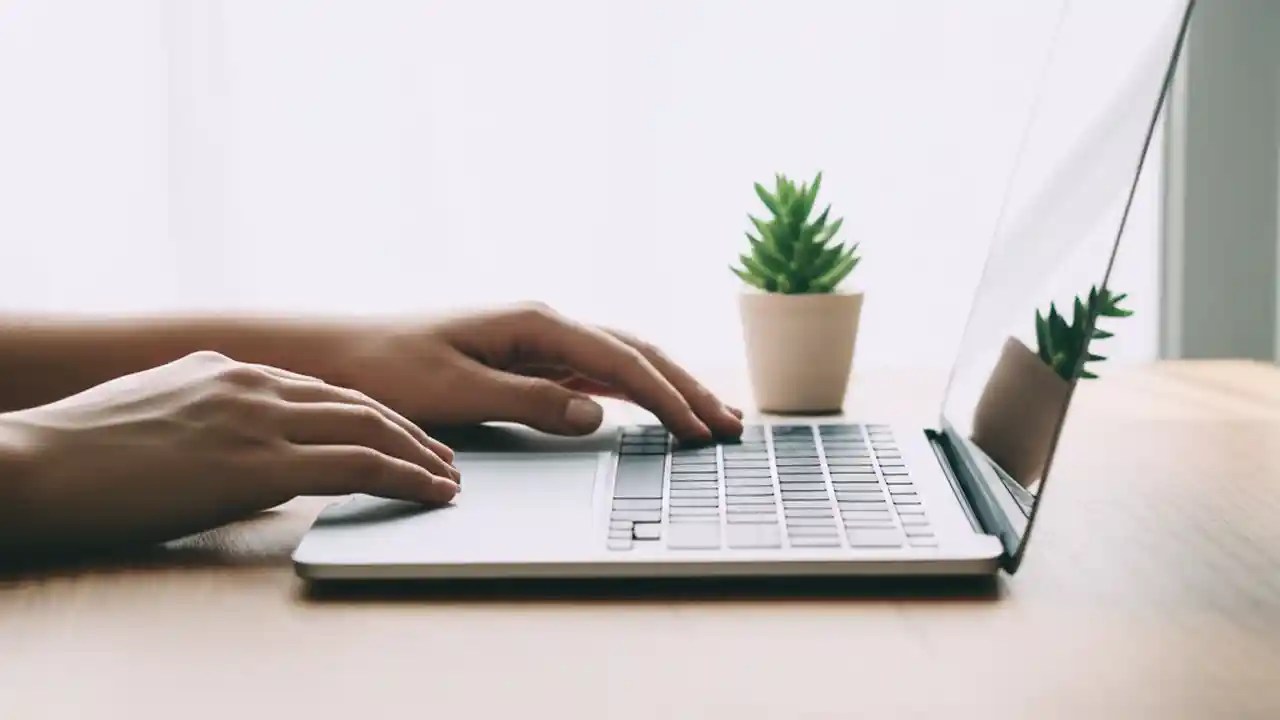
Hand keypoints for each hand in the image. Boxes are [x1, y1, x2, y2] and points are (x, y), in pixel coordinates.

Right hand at [0, 351, 458, 552]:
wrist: (32, 465)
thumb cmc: (75, 452)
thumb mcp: (150, 412)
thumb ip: (202, 415)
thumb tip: (230, 446)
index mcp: (224, 368)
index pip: (319, 387)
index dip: (366, 411)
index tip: (393, 429)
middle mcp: (250, 382)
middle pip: (356, 400)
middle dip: (407, 428)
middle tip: (442, 453)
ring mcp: (257, 418)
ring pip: (369, 426)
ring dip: (419, 453)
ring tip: (450, 477)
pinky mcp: (259, 461)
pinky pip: (358, 463)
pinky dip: (406, 476)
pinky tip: (432, 491)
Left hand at [327, 304, 744, 440]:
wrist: (339, 354)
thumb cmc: (387, 369)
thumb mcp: (455, 390)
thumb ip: (529, 401)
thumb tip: (597, 416)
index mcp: (533, 323)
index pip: (620, 360)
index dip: (666, 396)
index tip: (701, 429)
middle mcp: (544, 325)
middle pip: (636, 353)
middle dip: (687, 388)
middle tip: (733, 426)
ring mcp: (539, 342)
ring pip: (623, 362)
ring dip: (669, 388)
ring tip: (713, 417)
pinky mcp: (529, 361)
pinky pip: (597, 375)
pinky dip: (635, 393)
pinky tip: (656, 409)